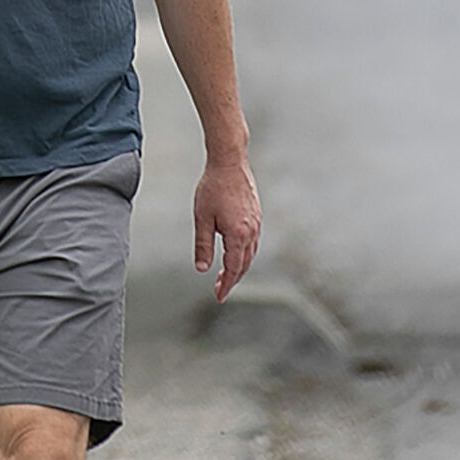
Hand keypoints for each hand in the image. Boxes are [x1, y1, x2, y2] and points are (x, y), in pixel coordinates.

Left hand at [194, 157, 260, 302]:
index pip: (234, 268)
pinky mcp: (256, 215)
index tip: (219, 296)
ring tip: (225, 275)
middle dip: (233, 279)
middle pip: (244, 264)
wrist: (229, 162)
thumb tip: (202, 268)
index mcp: (239, 234)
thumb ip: (203, 245)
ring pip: (250, 253)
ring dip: (239, 267)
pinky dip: (244, 253)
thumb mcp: (202, 219)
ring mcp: (257, 223)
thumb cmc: (213, 188)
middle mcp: (252, 231)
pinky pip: (252, 242)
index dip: (227, 284)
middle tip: (220, 290)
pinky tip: (234, 253)